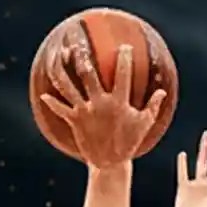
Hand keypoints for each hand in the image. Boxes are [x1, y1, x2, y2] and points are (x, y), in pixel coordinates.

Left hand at [39, 44, 167, 167]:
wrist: (110, 163)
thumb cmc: (129, 142)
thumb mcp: (144, 124)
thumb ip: (153, 106)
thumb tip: (162, 91)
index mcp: (119, 102)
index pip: (123, 75)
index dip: (124, 59)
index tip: (124, 47)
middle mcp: (100, 103)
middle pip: (88, 74)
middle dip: (83, 57)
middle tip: (78, 43)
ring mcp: (86, 111)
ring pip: (69, 87)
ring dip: (61, 70)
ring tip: (56, 56)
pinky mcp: (76, 121)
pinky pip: (61, 109)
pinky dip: (52, 103)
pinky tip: (43, 95)